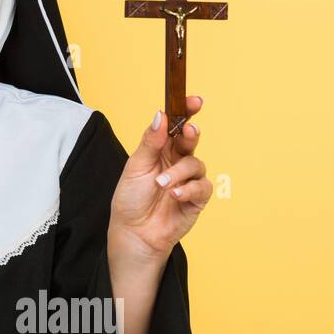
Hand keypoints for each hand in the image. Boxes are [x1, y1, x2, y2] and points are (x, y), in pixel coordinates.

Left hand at [108, 95, 211, 265]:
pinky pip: (202, 187)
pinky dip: (188, 189)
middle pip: (191, 139)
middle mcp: (176, 162)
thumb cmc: (131, 199)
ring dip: (179, 173)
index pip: (176, 126)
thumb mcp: (136, 166)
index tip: (194, 100)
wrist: (134, 232)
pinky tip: (174, 196)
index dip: (186, 111)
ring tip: (162, 185)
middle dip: (191, 133)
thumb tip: (161, 115)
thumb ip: (151, 142)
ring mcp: (188, 180)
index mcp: (160, 150)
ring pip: (196, 164)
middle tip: (188, 131)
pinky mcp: (197, 198)